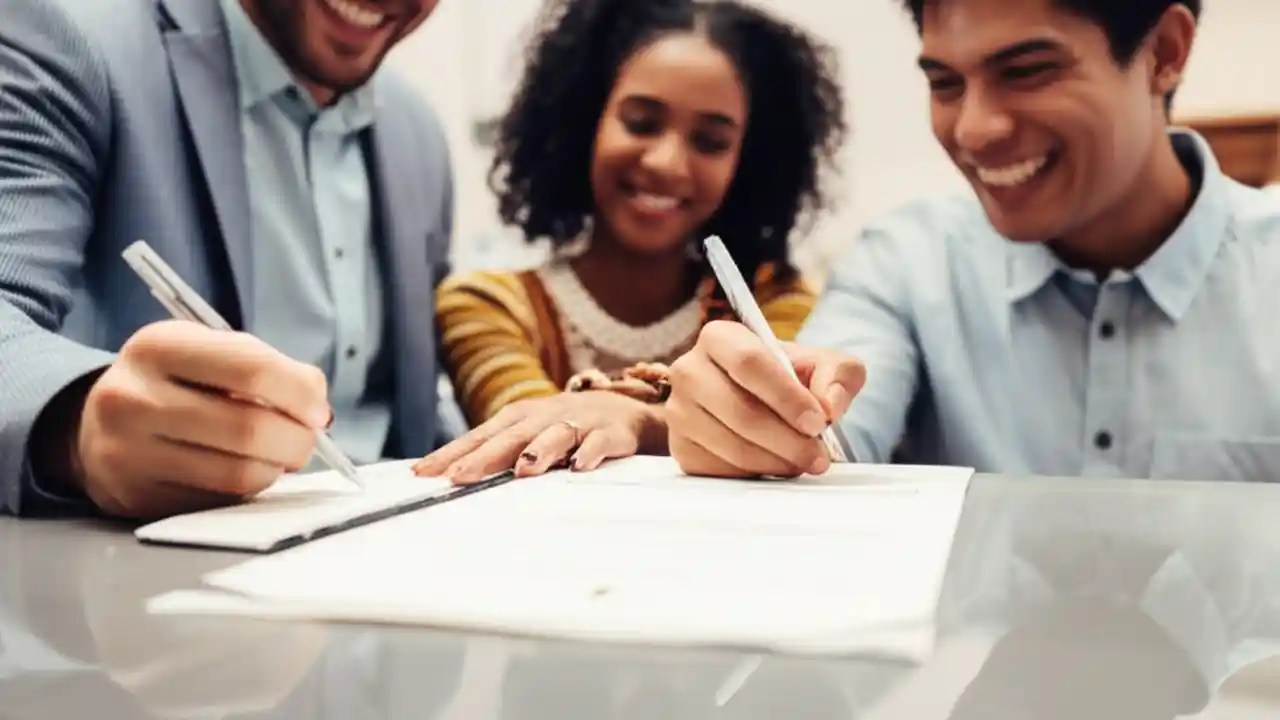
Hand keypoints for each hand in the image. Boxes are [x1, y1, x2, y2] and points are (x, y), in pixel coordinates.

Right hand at [71, 321, 331, 517]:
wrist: (92, 424)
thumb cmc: (172, 382)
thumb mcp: (204, 352)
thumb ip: (261, 367)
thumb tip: (316, 407)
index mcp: (158, 346)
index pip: (252, 369)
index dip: (300, 393)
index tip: (319, 409)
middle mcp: (134, 398)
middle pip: (250, 428)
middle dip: (298, 439)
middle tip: (307, 439)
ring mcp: (129, 453)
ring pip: (238, 473)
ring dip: (277, 468)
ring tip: (280, 456)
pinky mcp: (136, 497)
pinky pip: (218, 500)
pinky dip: (247, 488)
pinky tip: (245, 470)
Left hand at [413, 391, 666, 484]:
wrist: (622, 410)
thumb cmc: (564, 427)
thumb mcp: (528, 434)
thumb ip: (496, 453)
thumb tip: (449, 477)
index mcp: (520, 418)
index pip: (479, 436)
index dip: (452, 453)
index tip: (423, 473)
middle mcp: (545, 417)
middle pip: (512, 436)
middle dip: (485, 456)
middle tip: (460, 477)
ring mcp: (579, 423)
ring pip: (556, 435)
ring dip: (539, 450)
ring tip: (523, 470)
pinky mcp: (611, 433)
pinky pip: (600, 443)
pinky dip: (591, 452)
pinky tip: (580, 467)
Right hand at [665, 321, 864, 477]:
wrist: (762, 402)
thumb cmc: (790, 378)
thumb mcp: (825, 365)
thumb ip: (839, 375)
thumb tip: (830, 405)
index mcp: (719, 337)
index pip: (749, 362)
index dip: (786, 396)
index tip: (818, 422)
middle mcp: (688, 370)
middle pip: (740, 411)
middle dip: (788, 440)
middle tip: (818, 456)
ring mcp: (678, 412)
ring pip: (732, 446)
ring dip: (777, 461)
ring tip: (804, 461)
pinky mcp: (680, 448)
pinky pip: (721, 470)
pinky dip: (757, 473)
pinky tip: (775, 464)